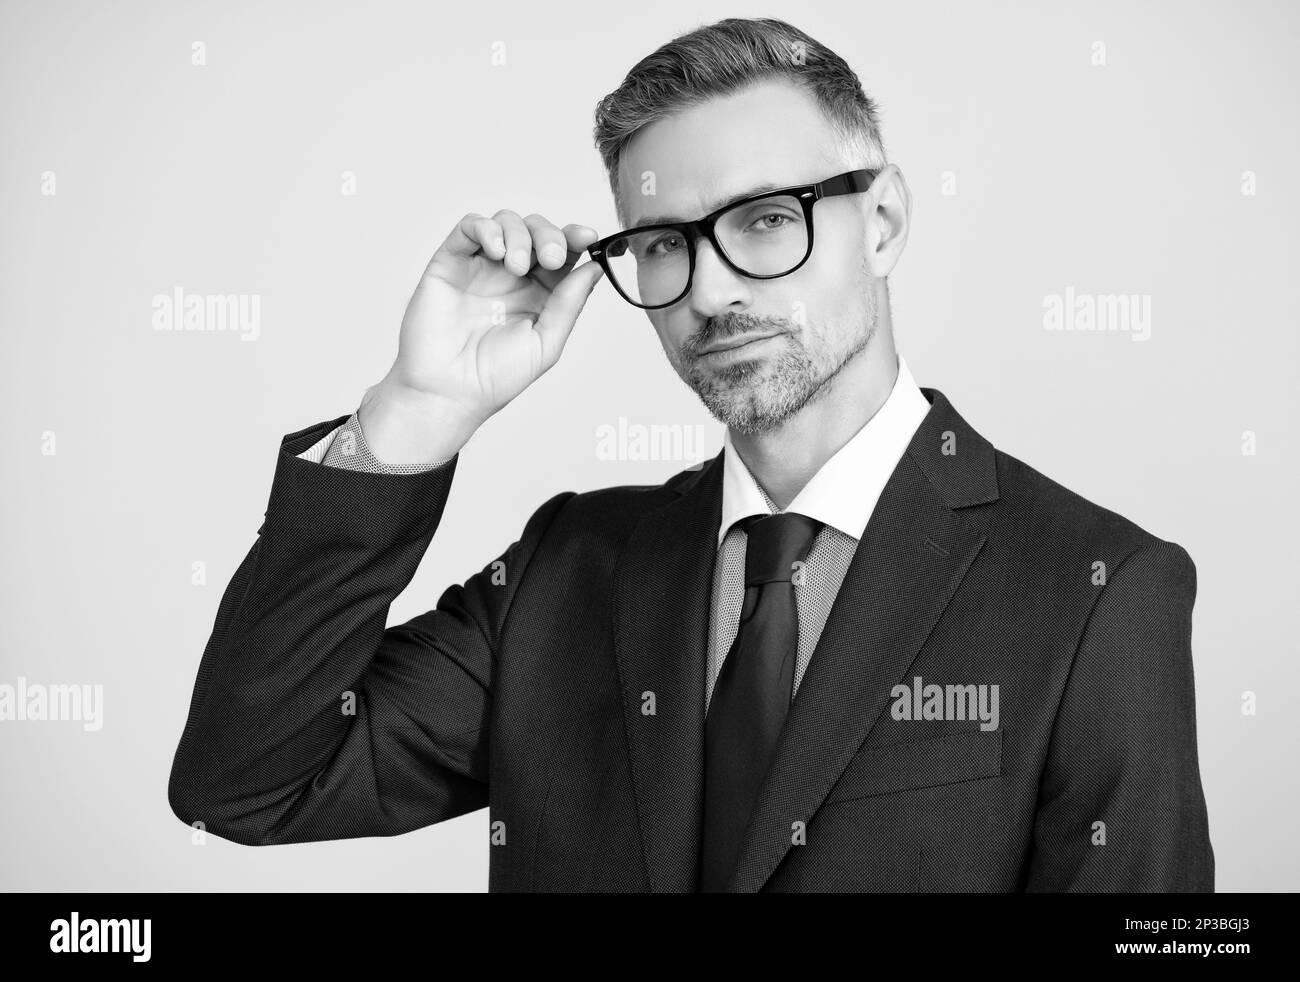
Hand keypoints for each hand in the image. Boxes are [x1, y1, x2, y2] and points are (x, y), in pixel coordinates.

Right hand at [361, 211, 603, 464]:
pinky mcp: (451, 261)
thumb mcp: (546, 342)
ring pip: (506, 221)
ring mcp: (481, 265)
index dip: (576, 238)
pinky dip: (487, 228)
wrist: (449, 391)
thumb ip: (570, 303)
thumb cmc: (495, 377)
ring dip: (519, 235)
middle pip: (537, 230)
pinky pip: (470, 227)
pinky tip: (495, 251)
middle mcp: (512, 274)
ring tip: (516, 266)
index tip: (588, 236)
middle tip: (550, 258)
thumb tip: (596, 266)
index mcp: (540, 292)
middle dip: (549, 235)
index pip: (563, 252)